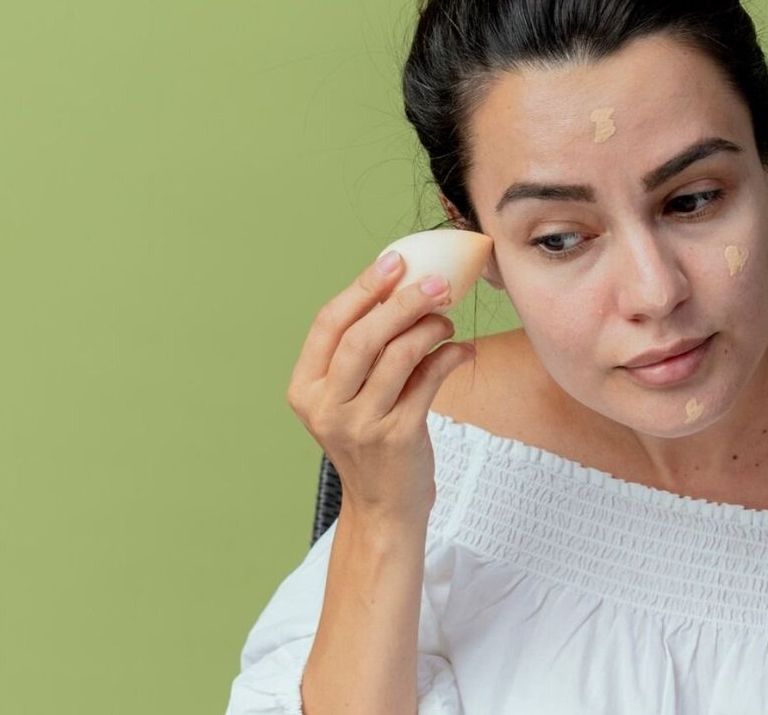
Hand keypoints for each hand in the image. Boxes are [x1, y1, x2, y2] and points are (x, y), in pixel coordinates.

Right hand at [285, 252, 474, 526]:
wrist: (382, 507)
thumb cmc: (369, 441)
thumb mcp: (348, 398)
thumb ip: (361, 352)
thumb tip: (401, 287)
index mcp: (305, 388)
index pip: (329, 323)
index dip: (363, 287)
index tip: (395, 261)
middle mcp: (326, 406)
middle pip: (363, 336)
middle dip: (402, 301)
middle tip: (437, 282)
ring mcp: (360, 424)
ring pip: (397, 355)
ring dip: (429, 328)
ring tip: (447, 320)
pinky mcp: (398, 436)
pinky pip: (428, 380)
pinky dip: (449, 357)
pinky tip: (462, 350)